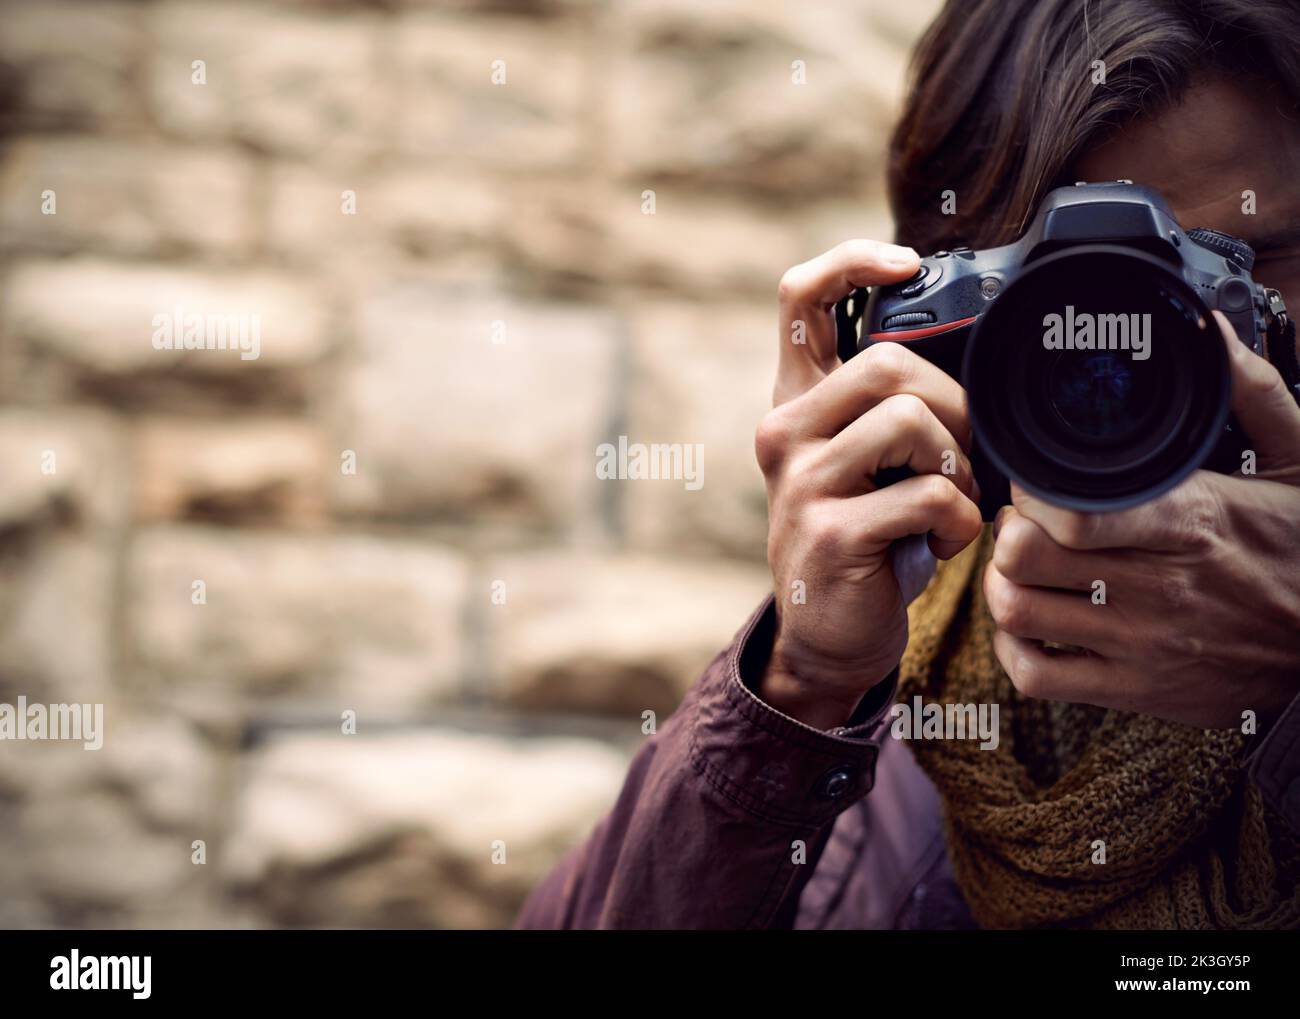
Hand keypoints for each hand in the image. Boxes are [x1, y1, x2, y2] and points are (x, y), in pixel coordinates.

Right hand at [757, 240, 983, 728]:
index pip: (800, 298)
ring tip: (948, 505)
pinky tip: (941, 543)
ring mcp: (800, 481)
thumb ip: (893, 405)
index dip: (853, 261)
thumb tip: (978, 353)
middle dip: (954, 408)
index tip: (909, 266)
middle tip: (961, 459)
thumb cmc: (869, 535)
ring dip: (957, 467)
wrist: (830, 632)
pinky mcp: (830, 532)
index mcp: (796, 401)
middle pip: (890, 363)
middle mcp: (784, 431)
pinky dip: (958, 521)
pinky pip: (927, 494)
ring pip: (910, 421)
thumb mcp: (869, 460)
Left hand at [985, 312, 1299, 728]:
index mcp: (1191, 521)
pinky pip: (1036, 676)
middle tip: (1027, 523)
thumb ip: (1252, 391)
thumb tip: (1208, 327)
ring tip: (1023, 569)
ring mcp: (1141, 643)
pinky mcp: (1134, 690)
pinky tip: (1033, 626)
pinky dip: (1014, 650)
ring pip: (1016, 612)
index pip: (1073, 511)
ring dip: (1002, 586)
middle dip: (1008, 530)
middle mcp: (1156, 586)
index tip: (1040, 482)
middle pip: (1024, 556)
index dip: (1033, 492)